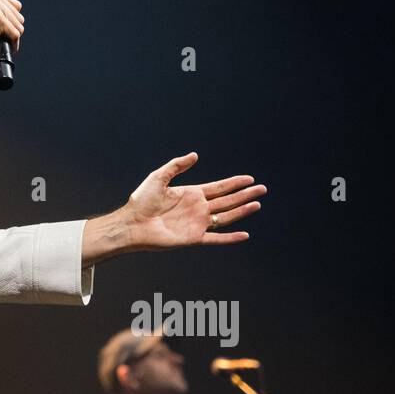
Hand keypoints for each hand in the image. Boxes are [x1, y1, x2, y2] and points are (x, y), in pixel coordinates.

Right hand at [0, 0, 23, 72]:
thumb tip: (13, 13)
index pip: (14, 4)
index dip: (10, 19)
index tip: (2, 27)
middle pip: (18, 14)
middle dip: (12, 28)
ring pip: (18, 24)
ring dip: (12, 36)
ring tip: (0, 40)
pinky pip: (16, 34)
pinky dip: (12, 44)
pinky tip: (2, 45)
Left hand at [123, 152, 265, 249]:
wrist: (132, 224)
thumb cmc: (141, 201)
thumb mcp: (158, 177)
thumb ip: (176, 166)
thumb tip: (195, 155)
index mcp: (191, 194)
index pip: (218, 187)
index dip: (234, 183)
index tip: (249, 179)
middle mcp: (197, 208)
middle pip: (227, 201)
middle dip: (244, 194)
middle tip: (262, 189)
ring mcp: (197, 223)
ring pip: (226, 217)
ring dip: (242, 211)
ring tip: (257, 204)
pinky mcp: (194, 238)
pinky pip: (216, 238)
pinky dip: (230, 238)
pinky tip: (244, 235)